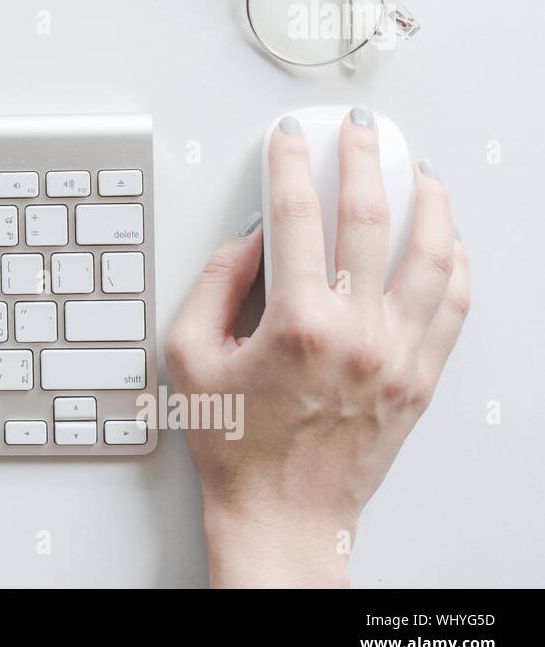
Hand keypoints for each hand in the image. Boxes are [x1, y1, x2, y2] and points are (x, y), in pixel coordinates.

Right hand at [165, 109, 468, 586]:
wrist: (281, 516)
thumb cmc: (235, 447)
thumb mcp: (190, 357)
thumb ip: (215, 285)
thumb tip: (248, 238)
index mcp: (297, 323)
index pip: (296, 216)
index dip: (289, 165)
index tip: (288, 140)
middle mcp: (357, 333)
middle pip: (369, 219)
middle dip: (363, 160)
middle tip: (359, 131)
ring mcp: (397, 356)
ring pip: (431, 257)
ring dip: (428, 204)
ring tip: (420, 172)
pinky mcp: (420, 379)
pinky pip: (455, 307)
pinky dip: (456, 265)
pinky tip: (448, 242)